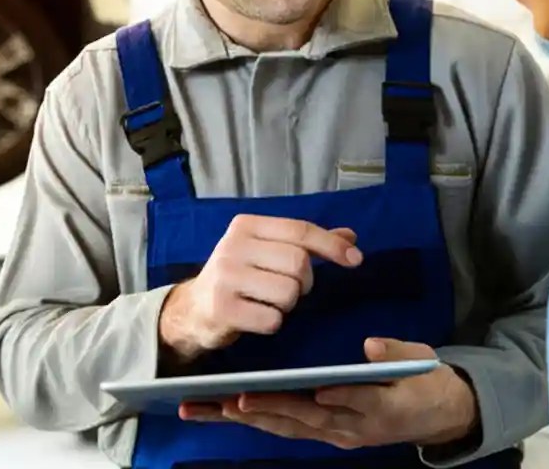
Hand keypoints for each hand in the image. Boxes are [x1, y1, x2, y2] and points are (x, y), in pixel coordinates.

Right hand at [159, 215, 361, 365]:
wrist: (192, 308)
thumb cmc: (238, 276)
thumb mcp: (267, 251)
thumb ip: (306, 243)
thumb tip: (350, 237)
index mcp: (246, 226)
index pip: (300, 230)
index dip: (331, 246)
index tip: (356, 260)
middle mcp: (233, 246)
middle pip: (298, 263)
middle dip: (304, 282)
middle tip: (291, 289)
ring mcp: (226, 277)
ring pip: (288, 293)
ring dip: (288, 304)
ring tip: (268, 302)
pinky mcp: (222, 308)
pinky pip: (272, 319)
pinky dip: (272, 322)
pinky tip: (256, 317)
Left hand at [181, 338, 478, 449]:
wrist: (439, 414)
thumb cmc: (426, 381)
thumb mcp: (422, 362)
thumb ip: (396, 355)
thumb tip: (371, 347)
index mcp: (382, 407)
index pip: (351, 402)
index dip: (327, 397)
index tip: (303, 388)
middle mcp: (353, 428)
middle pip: (305, 420)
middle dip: (266, 410)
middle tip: (231, 399)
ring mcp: (337, 435)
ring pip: (286, 428)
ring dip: (246, 419)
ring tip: (209, 408)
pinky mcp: (326, 434)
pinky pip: (285, 429)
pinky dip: (256, 421)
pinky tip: (227, 411)